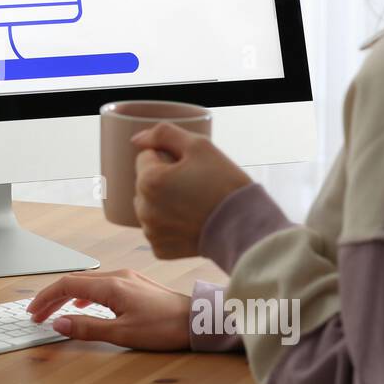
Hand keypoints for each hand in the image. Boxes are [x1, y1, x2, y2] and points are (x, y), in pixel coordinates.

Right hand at [25, 270, 191, 350]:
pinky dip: (84, 294)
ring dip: (67, 296)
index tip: (34, 312)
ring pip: (87, 282)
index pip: (67, 285)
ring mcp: (127, 278)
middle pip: (74, 281)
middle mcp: (117, 276)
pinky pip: (101, 284)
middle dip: (52, 297)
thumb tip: (59, 324)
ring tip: (55, 311)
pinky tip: (83, 304)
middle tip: (37, 314)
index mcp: (111, 286)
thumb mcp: (122, 333)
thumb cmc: (164, 328)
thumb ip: (87, 327)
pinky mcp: (135, 284)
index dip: (46, 298)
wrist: (197, 320)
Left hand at [132, 121, 251, 259]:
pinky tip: (190, 223)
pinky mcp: (160, 249)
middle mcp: (143, 209)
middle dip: (164, 180)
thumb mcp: (199, 146)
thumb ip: (163, 134)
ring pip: (150, 206)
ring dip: (164, 203)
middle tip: (195, 186)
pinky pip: (158, 229)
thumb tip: (137, 140)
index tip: (190, 168)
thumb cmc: (224, 183)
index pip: (146, 157)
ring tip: (194, 205)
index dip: (169, 158)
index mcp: (148, 181)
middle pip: (146, 183)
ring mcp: (150, 231)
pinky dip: (170, 225)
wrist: (245, 227)